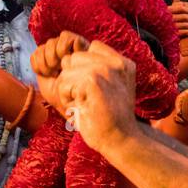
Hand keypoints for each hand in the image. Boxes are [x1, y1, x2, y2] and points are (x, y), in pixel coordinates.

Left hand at [32, 35, 138, 151]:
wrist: (120, 140)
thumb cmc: (110, 119)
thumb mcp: (113, 88)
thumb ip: (101, 69)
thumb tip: (68, 58)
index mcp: (123, 63)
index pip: (92, 47)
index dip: (83, 68)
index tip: (95, 90)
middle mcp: (116, 63)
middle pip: (74, 58)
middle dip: (73, 79)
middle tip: (89, 99)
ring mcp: (105, 70)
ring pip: (66, 71)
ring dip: (68, 91)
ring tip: (86, 104)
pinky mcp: (92, 81)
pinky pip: (63, 85)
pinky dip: (67, 100)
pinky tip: (83, 109)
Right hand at [169, 0, 187, 39]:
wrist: (165, 33)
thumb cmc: (172, 18)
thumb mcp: (175, 8)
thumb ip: (183, 4)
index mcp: (168, 11)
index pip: (182, 8)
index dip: (187, 10)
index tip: (186, 12)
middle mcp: (169, 19)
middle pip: (186, 17)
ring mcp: (171, 28)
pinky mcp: (174, 35)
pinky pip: (187, 32)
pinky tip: (187, 31)